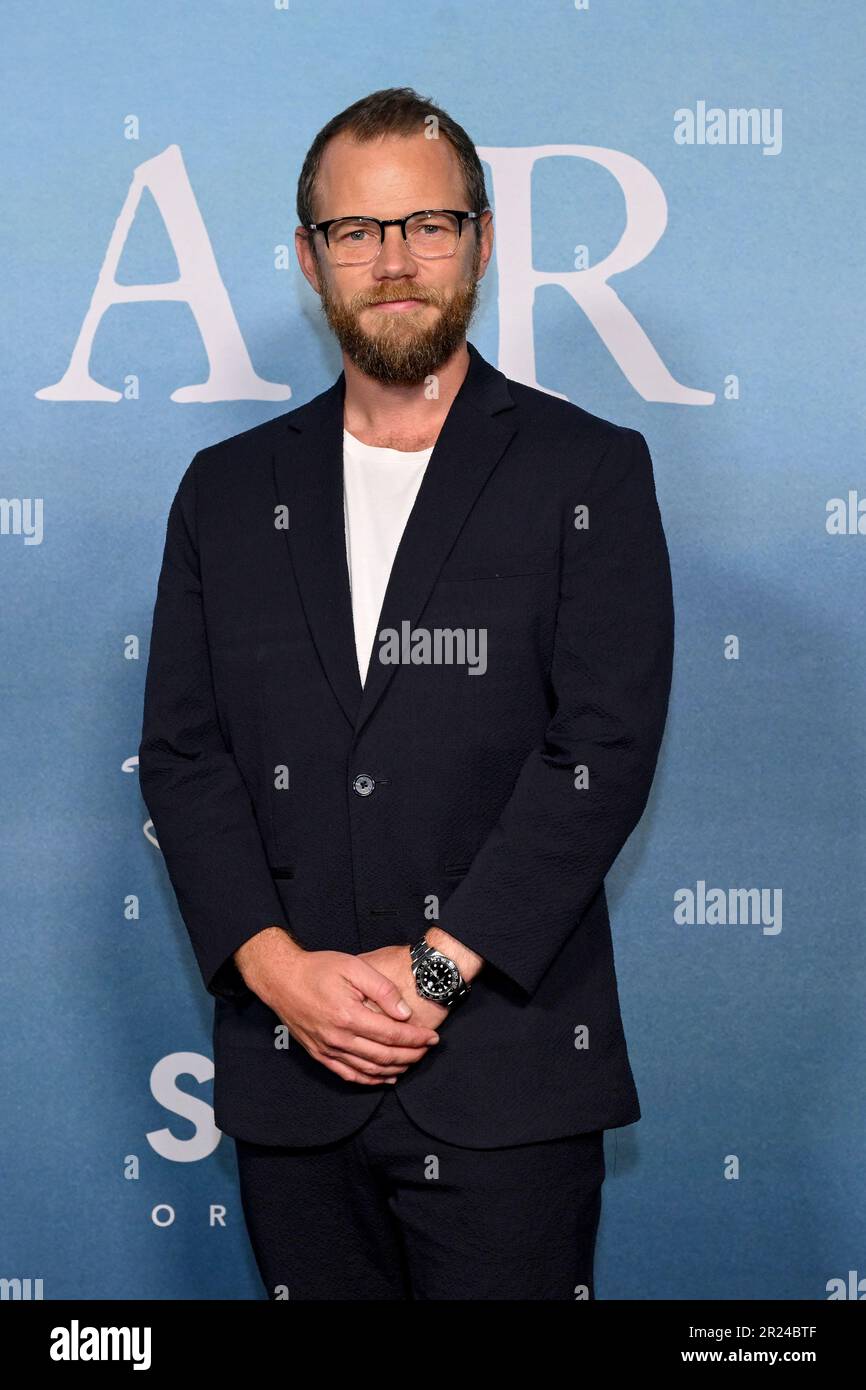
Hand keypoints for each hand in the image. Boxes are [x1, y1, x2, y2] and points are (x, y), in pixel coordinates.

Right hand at [236, 930, 440, 1085]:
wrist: (281, 979)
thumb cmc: (318, 969)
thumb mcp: (354, 967)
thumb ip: (382, 989)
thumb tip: (404, 1012)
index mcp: (349, 1015)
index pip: (392, 1035)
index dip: (416, 1038)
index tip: (432, 1037)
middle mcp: (338, 1038)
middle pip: (384, 1056)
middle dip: (411, 1055)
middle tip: (427, 1050)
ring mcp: (328, 1050)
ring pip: (369, 1070)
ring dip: (395, 1069)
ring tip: (413, 1062)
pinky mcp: (319, 1054)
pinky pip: (349, 1075)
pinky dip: (370, 1080)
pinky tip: (385, 1078)